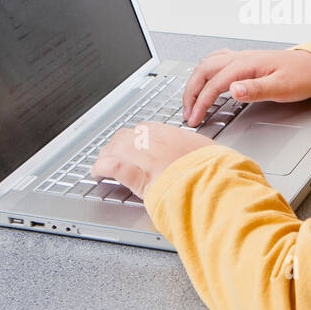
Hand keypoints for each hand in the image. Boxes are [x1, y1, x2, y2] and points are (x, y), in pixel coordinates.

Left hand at [89, 122, 217, 199]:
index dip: (135, 138)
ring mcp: (143, 156)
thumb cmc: (212, 168)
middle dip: (116, 145)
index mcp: (169, 133)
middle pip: (124, 137)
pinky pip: (111, 166)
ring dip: (107, 155)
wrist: (210, 180)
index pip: (143, 130)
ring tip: (103, 163)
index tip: (133, 144)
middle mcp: (153, 141)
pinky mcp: (136, 174)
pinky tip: (97, 173)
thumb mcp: (206, 150)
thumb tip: (202, 154)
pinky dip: (101, 168)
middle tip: (113, 154)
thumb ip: (196, 149)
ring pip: (114, 148)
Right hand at [181, 48, 310, 126]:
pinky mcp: (245, 61)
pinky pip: (216, 62)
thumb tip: (233, 90)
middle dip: (190, 92)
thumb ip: (256, 89)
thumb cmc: (302, 76)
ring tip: (190, 101)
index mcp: (246, 64)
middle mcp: (241, 57)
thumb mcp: (281, 87)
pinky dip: (205, 72)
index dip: (201, 102)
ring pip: (207, 65)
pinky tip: (205, 80)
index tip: (195, 119)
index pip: (214, 84)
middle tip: (187, 113)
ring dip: (195, 82)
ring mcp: (242, 57)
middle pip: (203, 71)